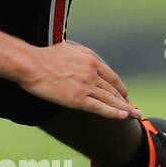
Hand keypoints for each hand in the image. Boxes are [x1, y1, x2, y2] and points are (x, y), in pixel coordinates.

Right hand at [18, 41, 139, 119]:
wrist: (30, 65)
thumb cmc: (43, 57)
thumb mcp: (67, 49)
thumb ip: (79, 57)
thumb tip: (81, 59)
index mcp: (91, 60)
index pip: (112, 77)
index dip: (120, 88)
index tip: (125, 95)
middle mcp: (92, 73)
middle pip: (114, 89)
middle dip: (125, 100)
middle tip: (134, 109)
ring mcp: (86, 86)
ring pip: (111, 100)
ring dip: (126, 109)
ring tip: (135, 115)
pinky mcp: (78, 99)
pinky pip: (101, 108)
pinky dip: (114, 113)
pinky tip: (123, 117)